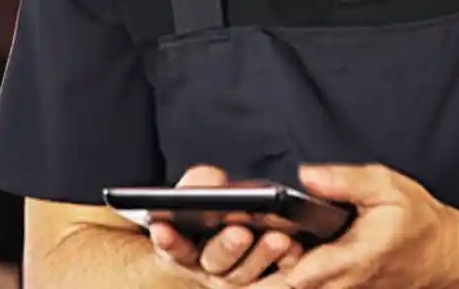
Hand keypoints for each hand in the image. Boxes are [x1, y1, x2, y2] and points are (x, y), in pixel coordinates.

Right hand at [151, 165, 303, 286]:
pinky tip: (295, 249)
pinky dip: (284, 266)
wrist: (224, 232)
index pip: (170, 245)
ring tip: (279, 239)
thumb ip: (199, 184)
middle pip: (214, 262)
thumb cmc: (206, 210)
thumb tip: (214, 181)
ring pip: (245, 274)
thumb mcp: (196, 191)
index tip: (163, 229)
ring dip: (261, 257)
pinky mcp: (263, 282)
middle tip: (240, 232)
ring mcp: (234, 278)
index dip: (168, 239)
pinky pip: (274, 281)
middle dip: (226, 247)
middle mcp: (206, 267)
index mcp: (180, 246)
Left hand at [252, 164, 458, 288]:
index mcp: (354, 258)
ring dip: (267, 274)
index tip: (252, 240)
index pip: (302, 275)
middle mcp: (342, 283)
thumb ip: (344, 181)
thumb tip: (306, 176)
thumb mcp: (384, 186)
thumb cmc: (413, 218)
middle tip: (236, 244)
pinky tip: (265, 254)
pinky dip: (280, 275)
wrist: (438, 250)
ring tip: (247, 246)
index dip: (272, 260)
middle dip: (259, 270)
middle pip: (286, 288)